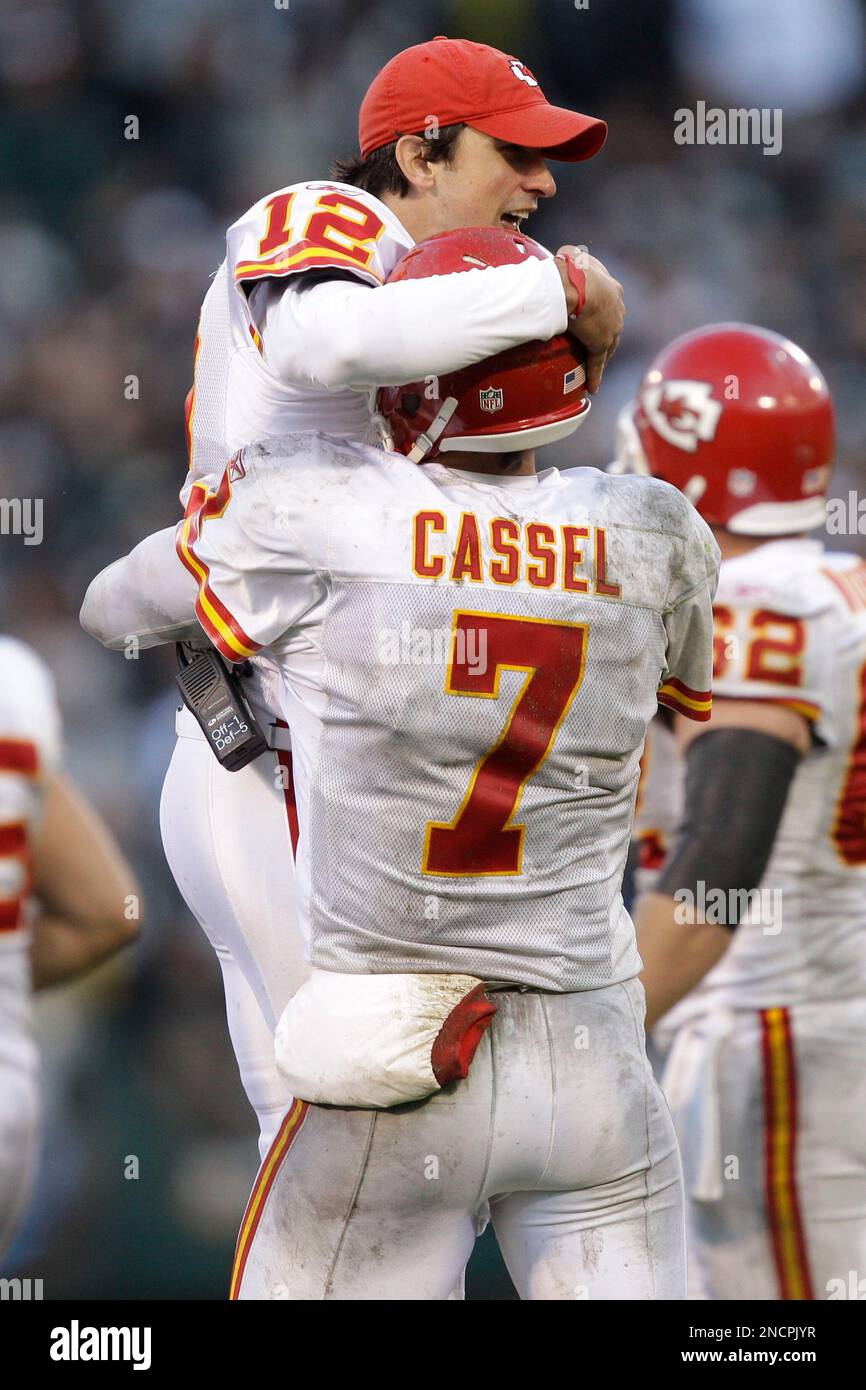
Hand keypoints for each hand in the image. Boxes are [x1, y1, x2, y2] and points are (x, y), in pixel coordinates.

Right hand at [555, 246, 623, 393]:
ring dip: (603, 359)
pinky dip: (595, 376)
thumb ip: (573, 258)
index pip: (610, 306)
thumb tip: (565, 255)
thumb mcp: (574, 257)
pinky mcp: (601, 343)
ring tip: (595, 369)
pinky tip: (593, 387)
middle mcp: (617, 309)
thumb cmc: (571, 268)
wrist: (574, 284)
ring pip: (609, 347)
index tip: (596, 319)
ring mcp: (611, 328)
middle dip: (607, 337)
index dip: (603, 313)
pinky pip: (598, 363)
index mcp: (612, 289)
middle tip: (597, 346)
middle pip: (613, 328)